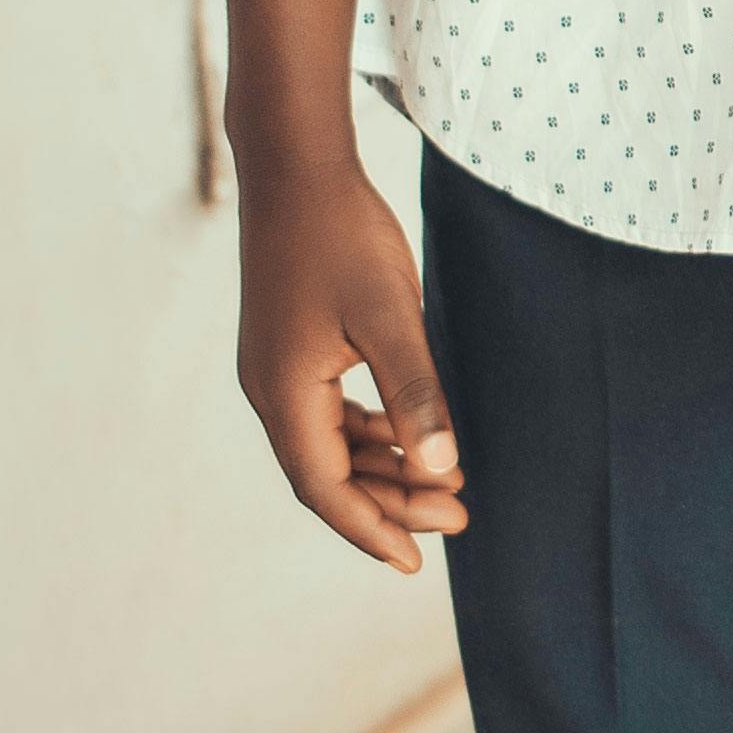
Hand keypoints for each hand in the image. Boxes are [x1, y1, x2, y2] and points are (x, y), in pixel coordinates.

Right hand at [238, 159, 464, 572]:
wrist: (297, 169)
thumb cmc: (344, 235)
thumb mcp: (391, 316)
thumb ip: (416, 395)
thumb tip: (440, 472)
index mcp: (285, 393)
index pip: (326, 488)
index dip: (372, 530)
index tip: (418, 563)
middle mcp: (271, 390)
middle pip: (330, 473)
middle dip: (392, 504)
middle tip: (461, 520)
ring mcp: (277, 370)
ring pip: (331, 444)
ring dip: (385, 469)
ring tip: (448, 487)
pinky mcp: (291, 348)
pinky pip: (329, 414)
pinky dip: (371, 435)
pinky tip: (411, 438)